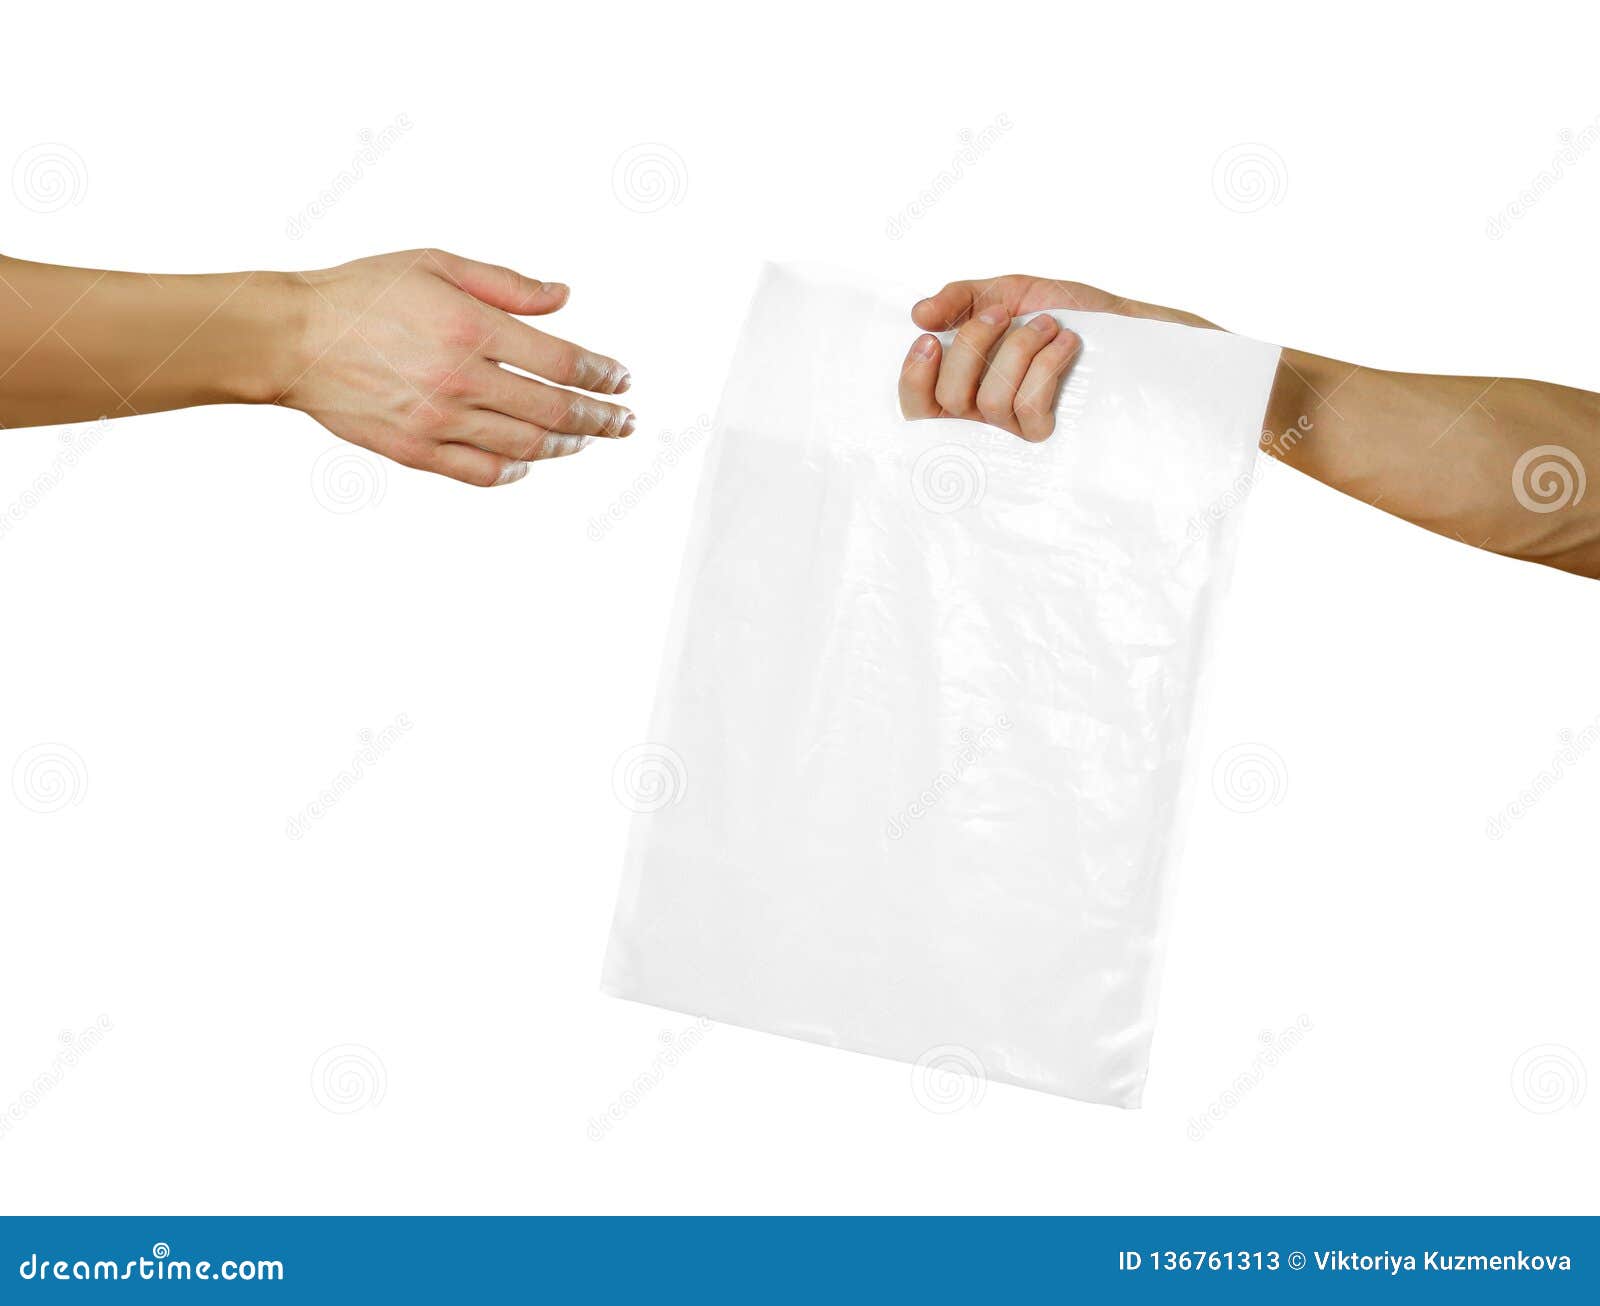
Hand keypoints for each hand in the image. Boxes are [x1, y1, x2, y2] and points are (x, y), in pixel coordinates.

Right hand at [279, 249, 633, 486]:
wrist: (292, 337)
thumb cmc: (363, 293)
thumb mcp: (437, 264)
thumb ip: (506, 285)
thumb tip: (564, 297)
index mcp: (471, 328)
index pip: (564, 362)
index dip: (604, 375)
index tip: (623, 380)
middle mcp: (462, 380)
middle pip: (557, 410)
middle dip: (601, 418)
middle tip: (625, 422)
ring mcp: (439, 421)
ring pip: (527, 445)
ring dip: (566, 445)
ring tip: (586, 439)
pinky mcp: (415, 451)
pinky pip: (482, 472)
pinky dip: (515, 470)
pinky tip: (530, 463)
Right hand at [898, 274, 1213, 440]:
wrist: (1121, 322)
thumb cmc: (1061, 309)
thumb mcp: (1005, 290)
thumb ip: (959, 298)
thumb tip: (918, 315)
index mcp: (962, 386)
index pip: (917, 405)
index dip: (914, 376)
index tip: (930, 337)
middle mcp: (982, 418)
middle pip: (949, 401)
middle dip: (973, 345)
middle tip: (1002, 313)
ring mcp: (1013, 431)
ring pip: (991, 403)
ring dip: (1018, 350)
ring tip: (1045, 324)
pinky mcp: (1047, 433)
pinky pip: (1029, 407)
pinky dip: (1046, 365)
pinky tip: (1065, 343)